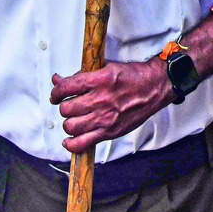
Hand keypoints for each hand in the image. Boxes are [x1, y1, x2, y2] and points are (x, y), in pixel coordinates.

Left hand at [50, 58, 172, 152]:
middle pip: (66, 108)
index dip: (56, 92)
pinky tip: (71, 138)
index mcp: (100, 80)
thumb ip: (82, 76)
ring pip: (70, 125)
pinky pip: (81, 143)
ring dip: (69, 122)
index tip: (56, 94)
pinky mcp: (109, 132)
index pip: (65, 88)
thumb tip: (58, 80)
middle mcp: (100, 100)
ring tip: (75, 118)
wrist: (156, 87)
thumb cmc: (135, 76)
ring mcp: (105, 118)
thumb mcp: (108, 68)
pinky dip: (71, 143)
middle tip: (71, 104)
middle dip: (65, 106)